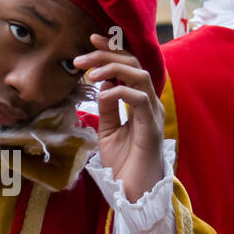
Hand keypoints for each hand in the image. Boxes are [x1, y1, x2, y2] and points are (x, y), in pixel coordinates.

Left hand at [75, 34, 163, 202]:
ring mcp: (152, 114)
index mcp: (139, 102)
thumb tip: (101, 85)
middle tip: (81, 58)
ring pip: (139, 76)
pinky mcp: (151, 129)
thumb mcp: (108, 132)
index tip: (90, 39)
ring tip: (90, 75)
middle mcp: (149, 103)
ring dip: (113, 69)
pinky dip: (120, 91)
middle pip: (134, 64)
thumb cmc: (124, 165)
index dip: (112, 50)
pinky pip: (139, 100)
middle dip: (107, 55)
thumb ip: (107, 108)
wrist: (133, 194)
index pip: (129, 66)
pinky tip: (103, 94)